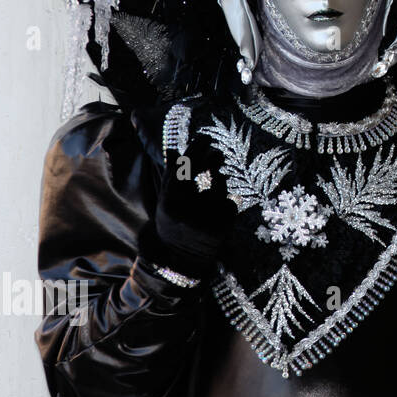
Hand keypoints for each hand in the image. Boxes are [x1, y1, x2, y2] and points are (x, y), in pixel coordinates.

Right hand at [141, 141, 238, 281]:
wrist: (179, 259)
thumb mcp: (166, 201)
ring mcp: (206, 220)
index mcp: (170, 202)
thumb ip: (172, 175)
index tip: (205, 137)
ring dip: (219, 181)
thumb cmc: (173, 223)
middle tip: (217, 151)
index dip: (196, 150)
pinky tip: (217, 209)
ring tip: (214, 184)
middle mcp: (187, 211)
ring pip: (220, 188)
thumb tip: (173, 148)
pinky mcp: (222, 229)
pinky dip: (226, 202)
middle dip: (211, 160)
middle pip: (204, 175)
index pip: (184, 169)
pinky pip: (230, 203)